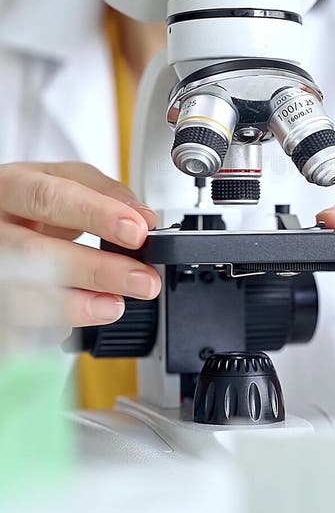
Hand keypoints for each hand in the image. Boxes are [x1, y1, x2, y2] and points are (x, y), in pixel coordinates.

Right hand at [0, 162, 160, 330]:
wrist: (1, 223)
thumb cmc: (32, 204)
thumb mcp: (65, 183)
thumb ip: (106, 194)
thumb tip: (144, 219)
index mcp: (12, 187)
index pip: (48, 197)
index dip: (94, 215)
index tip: (136, 233)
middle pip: (34, 252)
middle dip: (94, 270)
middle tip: (140, 280)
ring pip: (21, 294)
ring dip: (74, 307)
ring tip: (113, 306)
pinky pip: (14, 324)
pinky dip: (46, 329)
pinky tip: (70, 326)